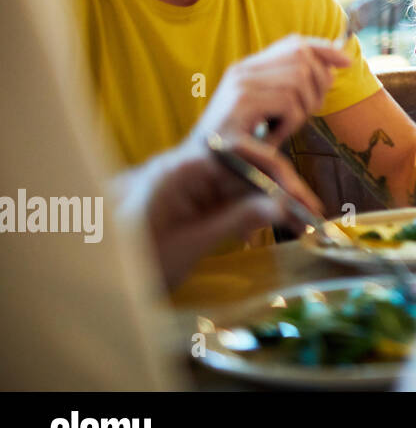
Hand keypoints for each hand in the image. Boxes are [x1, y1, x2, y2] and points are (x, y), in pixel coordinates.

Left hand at [114, 133, 325, 288]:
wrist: (91, 273)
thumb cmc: (130, 260)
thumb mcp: (188, 245)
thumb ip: (234, 221)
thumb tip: (281, 206)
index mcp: (182, 168)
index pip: (243, 155)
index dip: (278, 174)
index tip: (302, 199)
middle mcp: (188, 168)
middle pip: (247, 168)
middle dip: (281, 190)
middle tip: (313, 216)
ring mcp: (188, 184)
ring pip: (242, 184)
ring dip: (271, 203)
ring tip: (303, 225)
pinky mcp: (189, 200)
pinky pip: (228, 198)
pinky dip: (252, 212)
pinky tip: (274, 225)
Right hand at [195, 35, 352, 145]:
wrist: (199, 169)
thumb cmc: (240, 143)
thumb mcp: (269, 110)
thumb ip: (293, 86)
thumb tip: (336, 65)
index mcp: (248, 68)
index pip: (294, 43)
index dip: (324, 49)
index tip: (346, 61)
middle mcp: (242, 71)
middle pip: (302, 59)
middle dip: (317, 86)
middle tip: (305, 113)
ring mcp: (240, 87)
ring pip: (299, 82)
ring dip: (301, 110)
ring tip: (283, 127)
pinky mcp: (241, 108)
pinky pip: (288, 104)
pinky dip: (290, 123)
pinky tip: (274, 135)